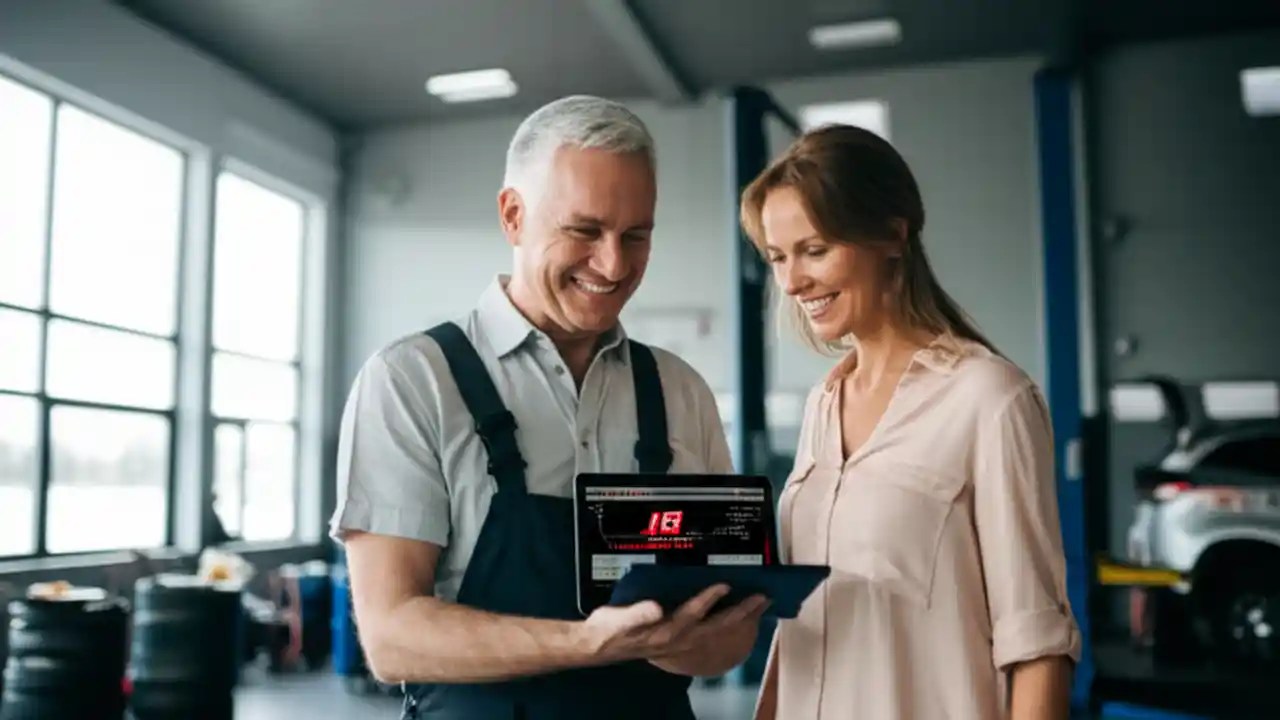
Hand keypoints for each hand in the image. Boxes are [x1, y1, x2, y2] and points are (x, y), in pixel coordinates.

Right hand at [577, 584, 759, 664]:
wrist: (600, 645)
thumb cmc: (609, 630)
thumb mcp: (616, 620)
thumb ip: (636, 614)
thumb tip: (655, 607)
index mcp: (664, 631)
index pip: (691, 614)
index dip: (709, 600)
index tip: (725, 585)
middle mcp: (677, 638)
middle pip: (716, 626)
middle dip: (741, 612)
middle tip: (762, 598)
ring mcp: (681, 641)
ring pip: (718, 630)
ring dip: (740, 619)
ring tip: (758, 605)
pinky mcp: (679, 638)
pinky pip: (710, 632)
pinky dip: (727, 624)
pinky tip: (737, 616)